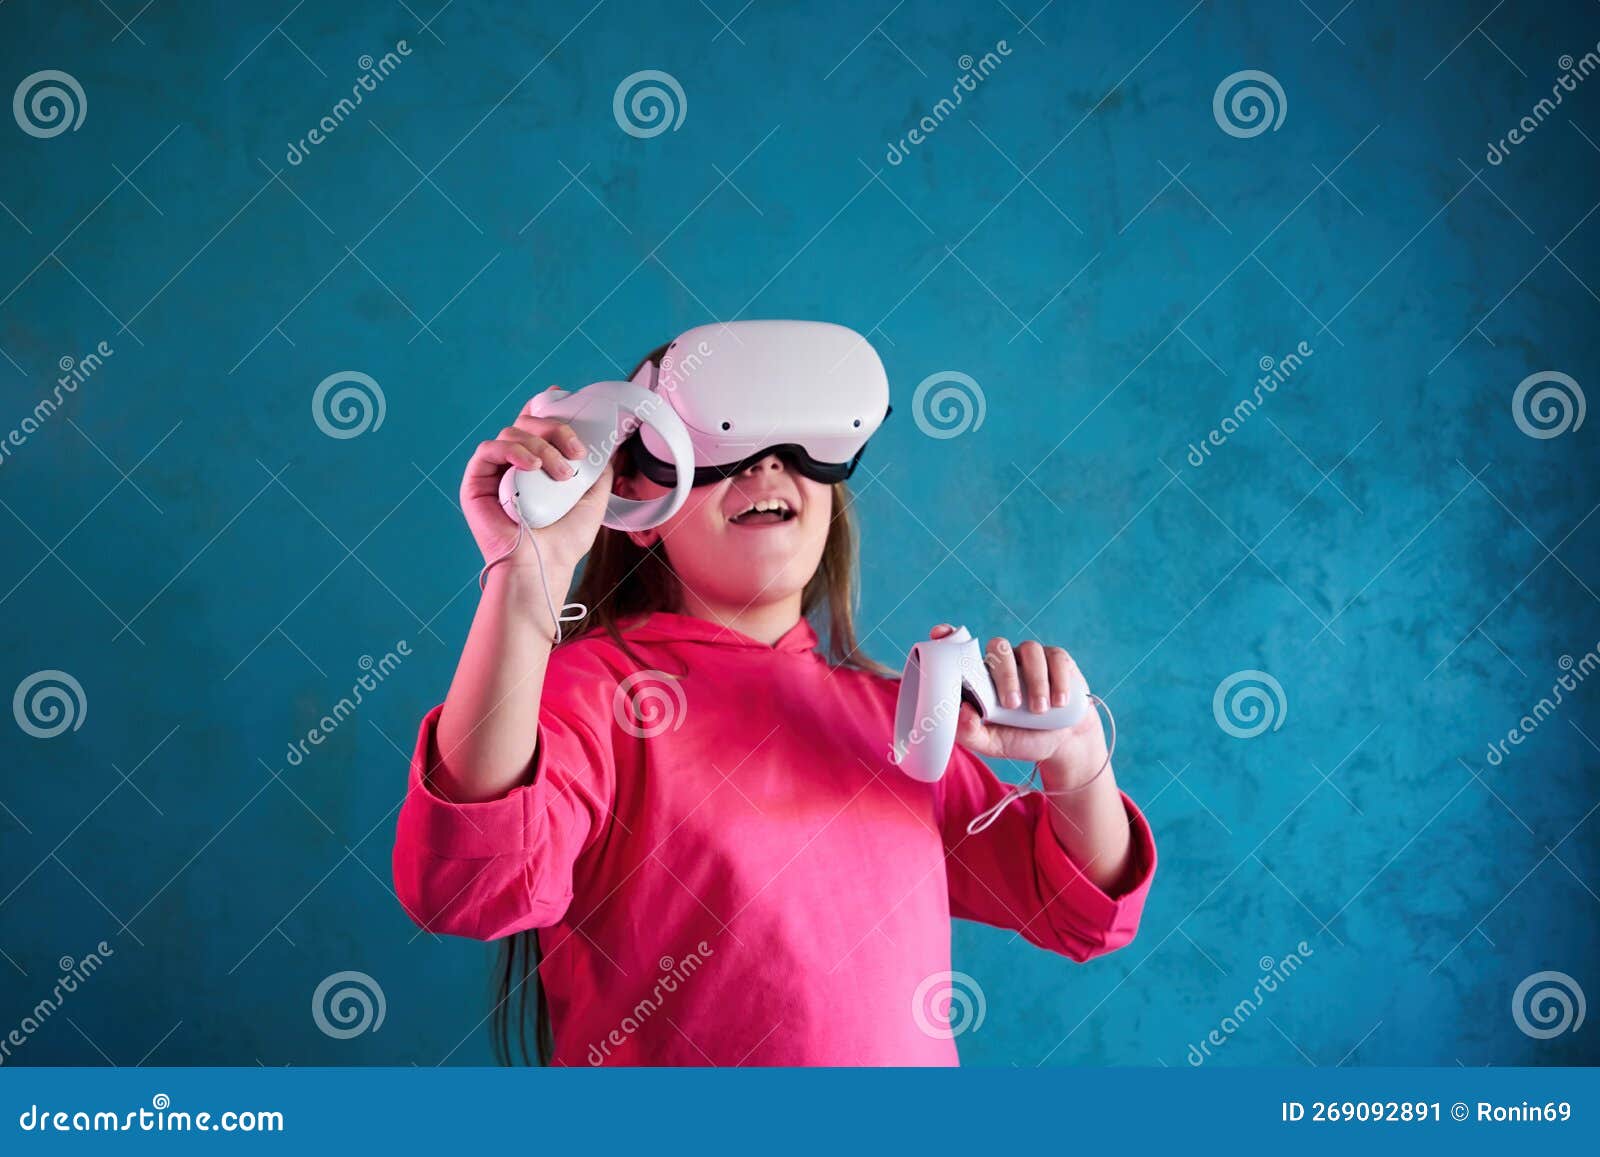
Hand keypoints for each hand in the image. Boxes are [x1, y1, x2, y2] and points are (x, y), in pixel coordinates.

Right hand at [459, 387, 615, 574]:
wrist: (544, 565)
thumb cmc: (565, 541)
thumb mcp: (593, 499)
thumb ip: (598, 470)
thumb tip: (607, 446)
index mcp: (538, 464)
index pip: (536, 423)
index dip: (546, 406)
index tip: (563, 398)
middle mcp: (514, 464)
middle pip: (527, 423)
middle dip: (555, 429)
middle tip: (576, 453)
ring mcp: (495, 471)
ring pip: (512, 433)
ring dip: (541, 446)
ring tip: (560, 474)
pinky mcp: (476, 481)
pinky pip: (489, 449)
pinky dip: (512, 449)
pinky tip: (531, 466)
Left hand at [934, 624, 1108, 786]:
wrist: (1060, 743)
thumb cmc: (1019, 738)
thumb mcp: (991, 743)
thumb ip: (970, 733)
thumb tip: (962, 710)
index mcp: (980, 675)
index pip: (961, 648)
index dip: (949, 635)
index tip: (939, 633)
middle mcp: (1003, 660)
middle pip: (999, 648)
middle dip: (1005, 675)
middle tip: (1012, 705)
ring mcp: (1030, 657)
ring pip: (1030, 650)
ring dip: (1036, 680)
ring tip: (1039, 710)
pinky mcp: (1057, 660)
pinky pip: (1056, 658)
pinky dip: (1058, 678)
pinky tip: (1059, 701)